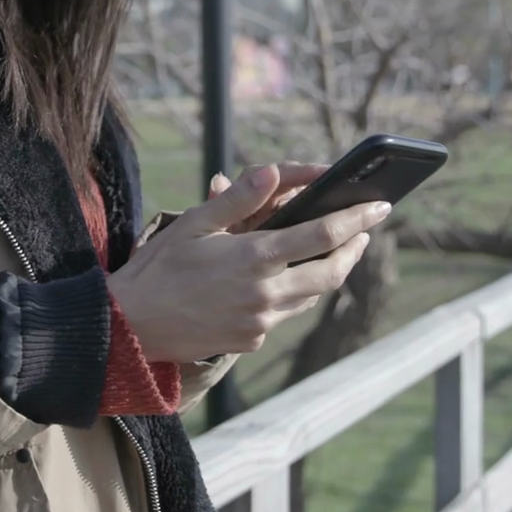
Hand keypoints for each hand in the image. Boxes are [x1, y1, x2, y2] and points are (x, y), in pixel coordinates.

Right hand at [108, 163, 391, 362]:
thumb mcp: (193, 224)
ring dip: (329, 271)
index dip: (356, 219)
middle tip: (365, 231)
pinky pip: (285, 313)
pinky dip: (294, 293)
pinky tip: (287, 280)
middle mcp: (266, 293)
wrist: (130, 329)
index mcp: (254, 258)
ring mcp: (261, 321)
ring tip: (336, 251)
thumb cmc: (158, 268)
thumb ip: (237, 199)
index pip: (323, 235)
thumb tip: (273, 171)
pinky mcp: (252, 340)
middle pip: (331, 271)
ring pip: (312, 296)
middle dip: (354, 249)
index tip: (380, 206)